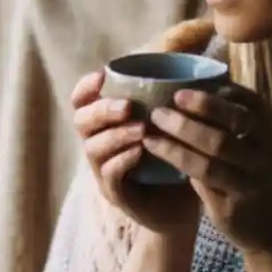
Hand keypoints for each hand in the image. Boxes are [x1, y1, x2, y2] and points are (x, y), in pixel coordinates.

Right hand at [71, 71, 200, 237]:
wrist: (183, 206)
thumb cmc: (176, 158)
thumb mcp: (171, 124)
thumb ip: (168, 100)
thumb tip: (190, 65)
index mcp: (106, 124)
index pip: (81, 102)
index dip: (85, 88)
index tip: (102, 76)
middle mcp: (99, 145)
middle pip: (81, 122)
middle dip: (102, 110)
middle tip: (128, 107)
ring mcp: (103, 171)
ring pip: (93, 148)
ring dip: (116, 135)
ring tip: (142, 130)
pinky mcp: (115, 195)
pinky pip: (109, 175)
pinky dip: (123, 161)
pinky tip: (141, 152)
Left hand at [140, 83, 271, 256]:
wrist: (269, 226)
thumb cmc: (246, 174)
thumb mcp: (248, 144)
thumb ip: (224, 122)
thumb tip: (181, 93)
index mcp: (268, 130)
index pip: (249, 101)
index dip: (214, 94)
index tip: (180, 89)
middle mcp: (266, 150)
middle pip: (233, 123)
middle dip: (195, 111)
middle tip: (161, 107)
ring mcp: (253, 176)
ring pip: (215, 152)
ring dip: (178, 137)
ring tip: (151, 129)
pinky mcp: (236, 200)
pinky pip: (203, 176)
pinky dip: (177, 158)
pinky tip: (155, 149)